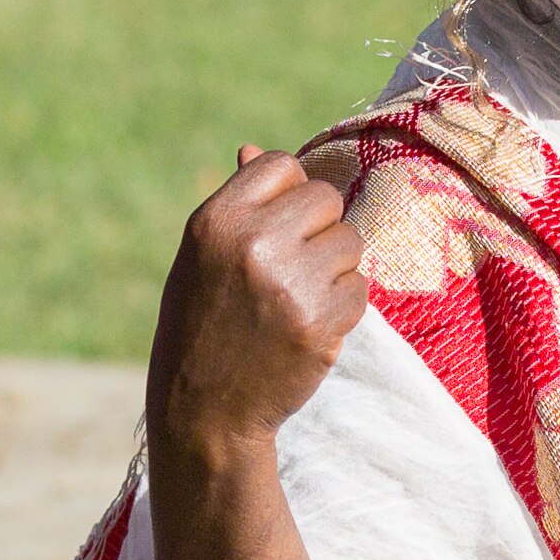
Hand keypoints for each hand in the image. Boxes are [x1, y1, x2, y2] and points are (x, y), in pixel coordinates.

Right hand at [150, 146, 366, 454]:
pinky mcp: (320, 322)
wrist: (204, 410)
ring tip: (297, 297)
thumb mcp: (200, 257)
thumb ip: (236, 205)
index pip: (281, 164)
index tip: (276, 225)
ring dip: (335, 268)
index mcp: (217, 220)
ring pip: (350, 243)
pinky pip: (360, 289)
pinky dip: (342, 307)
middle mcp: (254, 244)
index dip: (287, 194)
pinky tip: (308, 325)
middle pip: (325, 198)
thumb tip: (253, 149)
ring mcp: (290, 284)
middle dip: (318, 228)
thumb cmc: (200, 324)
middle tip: (293, 265)